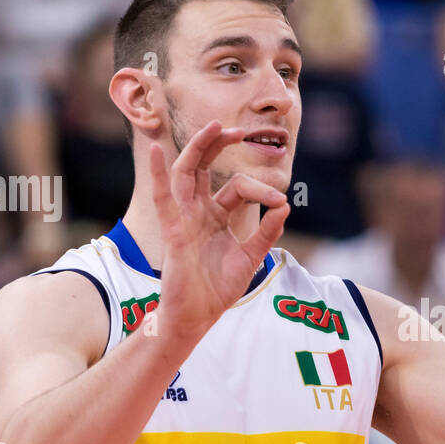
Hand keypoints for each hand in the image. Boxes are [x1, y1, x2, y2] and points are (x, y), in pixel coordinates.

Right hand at [149, 120, 290, 342]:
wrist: (197, 316)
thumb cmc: (218, 288)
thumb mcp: (250, 257)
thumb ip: (268, 232)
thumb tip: (286, 206)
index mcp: (216, 215)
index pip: (237, 188)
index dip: (261, 190)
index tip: (281, 201)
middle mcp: (198, 211)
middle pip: (203, 166)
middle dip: (218, 144)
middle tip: (238, 129)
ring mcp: (184, 218)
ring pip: (185, 173)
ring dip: (198, 148)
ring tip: (213, 127)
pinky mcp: (173, 231)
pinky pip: (163, 198)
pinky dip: (158, 173)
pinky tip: (158, 150)